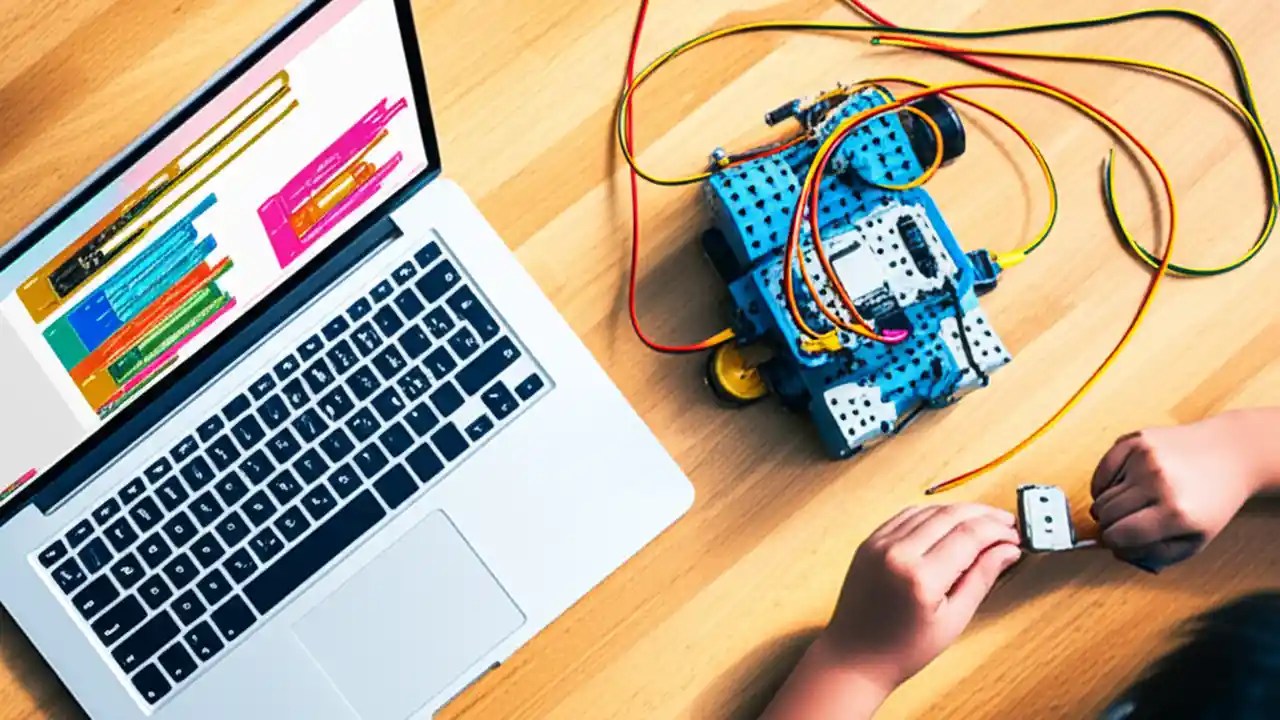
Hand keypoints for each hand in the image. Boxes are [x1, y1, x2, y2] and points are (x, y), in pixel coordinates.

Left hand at [823, 504, 1021, 688]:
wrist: (855, 656)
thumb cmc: (903, 649)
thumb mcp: (954, 620)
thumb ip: (982, 578)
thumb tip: (1008, 550)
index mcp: (921, 577)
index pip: (969, 535)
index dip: (997, 530)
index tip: (1014, 535)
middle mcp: (897, 553)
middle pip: (950, 515)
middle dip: (983, 515)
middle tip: (1006, 523)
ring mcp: (879, 544)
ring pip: (928, 509)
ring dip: (959, 510)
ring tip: (982, 522)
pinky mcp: (869, 542)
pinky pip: (906, 515)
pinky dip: (932, 513)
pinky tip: (948, 522)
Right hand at [1090, 410, 1279, 569]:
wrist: (1230, 454)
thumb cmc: (1212, 500)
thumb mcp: (1195, 540)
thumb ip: (1155, 554)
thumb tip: (1116, 550)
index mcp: (1175, 513)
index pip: (1118, 536)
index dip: (1114, 543)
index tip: (1118, 541)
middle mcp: (1157, 483)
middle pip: (1106, 515)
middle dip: (1110, 524)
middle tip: (1123, 522)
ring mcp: (1144, 459)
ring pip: (1100, 495)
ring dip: (1108, 505)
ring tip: (1129, 503)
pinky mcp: (1135, 441)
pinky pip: (1101, 471)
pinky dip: (1104, 483)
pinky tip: (1122, 486)